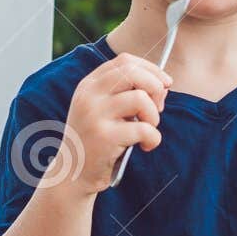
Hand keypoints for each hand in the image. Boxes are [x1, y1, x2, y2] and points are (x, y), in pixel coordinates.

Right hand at [55, 53, 170, 193]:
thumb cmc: (96, 140)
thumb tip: (164, 84)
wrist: (72, 173)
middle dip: (155, 87)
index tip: (163, 84)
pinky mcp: (104, 137)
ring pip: (141, 99)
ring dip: (154, 116)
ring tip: (147, 130)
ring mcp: (95, 115)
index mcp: (89, 85)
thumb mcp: (104, 110)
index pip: (125, 61)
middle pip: (132, 72)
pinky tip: (145, 146)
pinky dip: (153, 138)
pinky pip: (144, 129)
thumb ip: (127, 93)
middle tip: (158, 108)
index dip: (150, 69)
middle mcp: (89, 95)